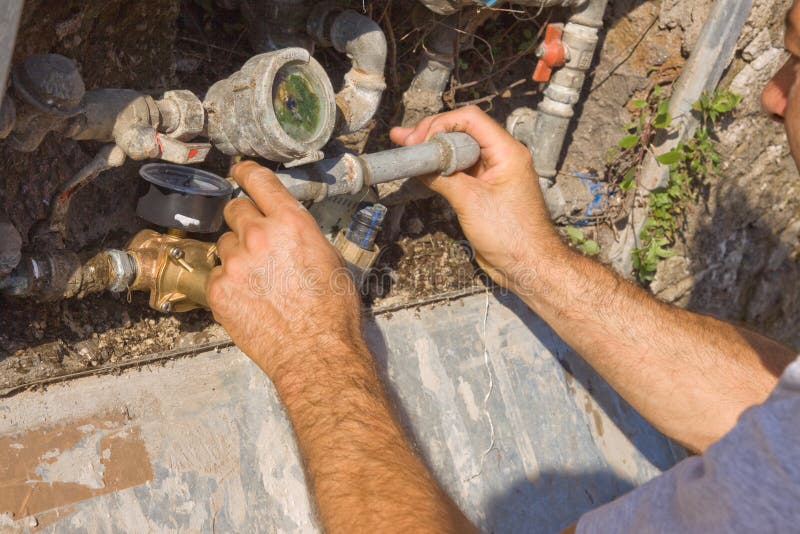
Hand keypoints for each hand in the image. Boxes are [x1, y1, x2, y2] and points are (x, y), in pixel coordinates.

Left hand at [206, 161, 361, 384]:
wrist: (315, 353)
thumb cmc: (332, 313)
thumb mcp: (330, 260)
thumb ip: (301, 236)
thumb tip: (288, 231)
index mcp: (291, 223)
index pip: (259, 181)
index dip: (246, 173)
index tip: (239, 172)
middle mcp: (259, 236)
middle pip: (235, 210)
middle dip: (244, 220)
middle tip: (256, 241)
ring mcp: (234, 263)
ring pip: (224, 244)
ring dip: (237, 254)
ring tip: (258, 280)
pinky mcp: (218, 289)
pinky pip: (216, 273)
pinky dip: (228, 282)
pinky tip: (249, 299)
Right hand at [389, 106, 563, 290]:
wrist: (526, 265)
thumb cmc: (512, 235)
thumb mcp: (471, 202)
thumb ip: (443, 178)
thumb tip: (419, 165)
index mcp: (507, 152)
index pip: (471, 119)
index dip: (441, 123)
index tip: (420, 139)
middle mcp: (501, 157)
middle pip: (462, 131)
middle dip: (432, 133)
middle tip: (406, 140)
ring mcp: (492, 173)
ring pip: (459, 150)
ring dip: (434, 149)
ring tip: (406, 146)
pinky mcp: (484, 190)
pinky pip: (460, 170)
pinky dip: (440, 167)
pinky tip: (421, 167)